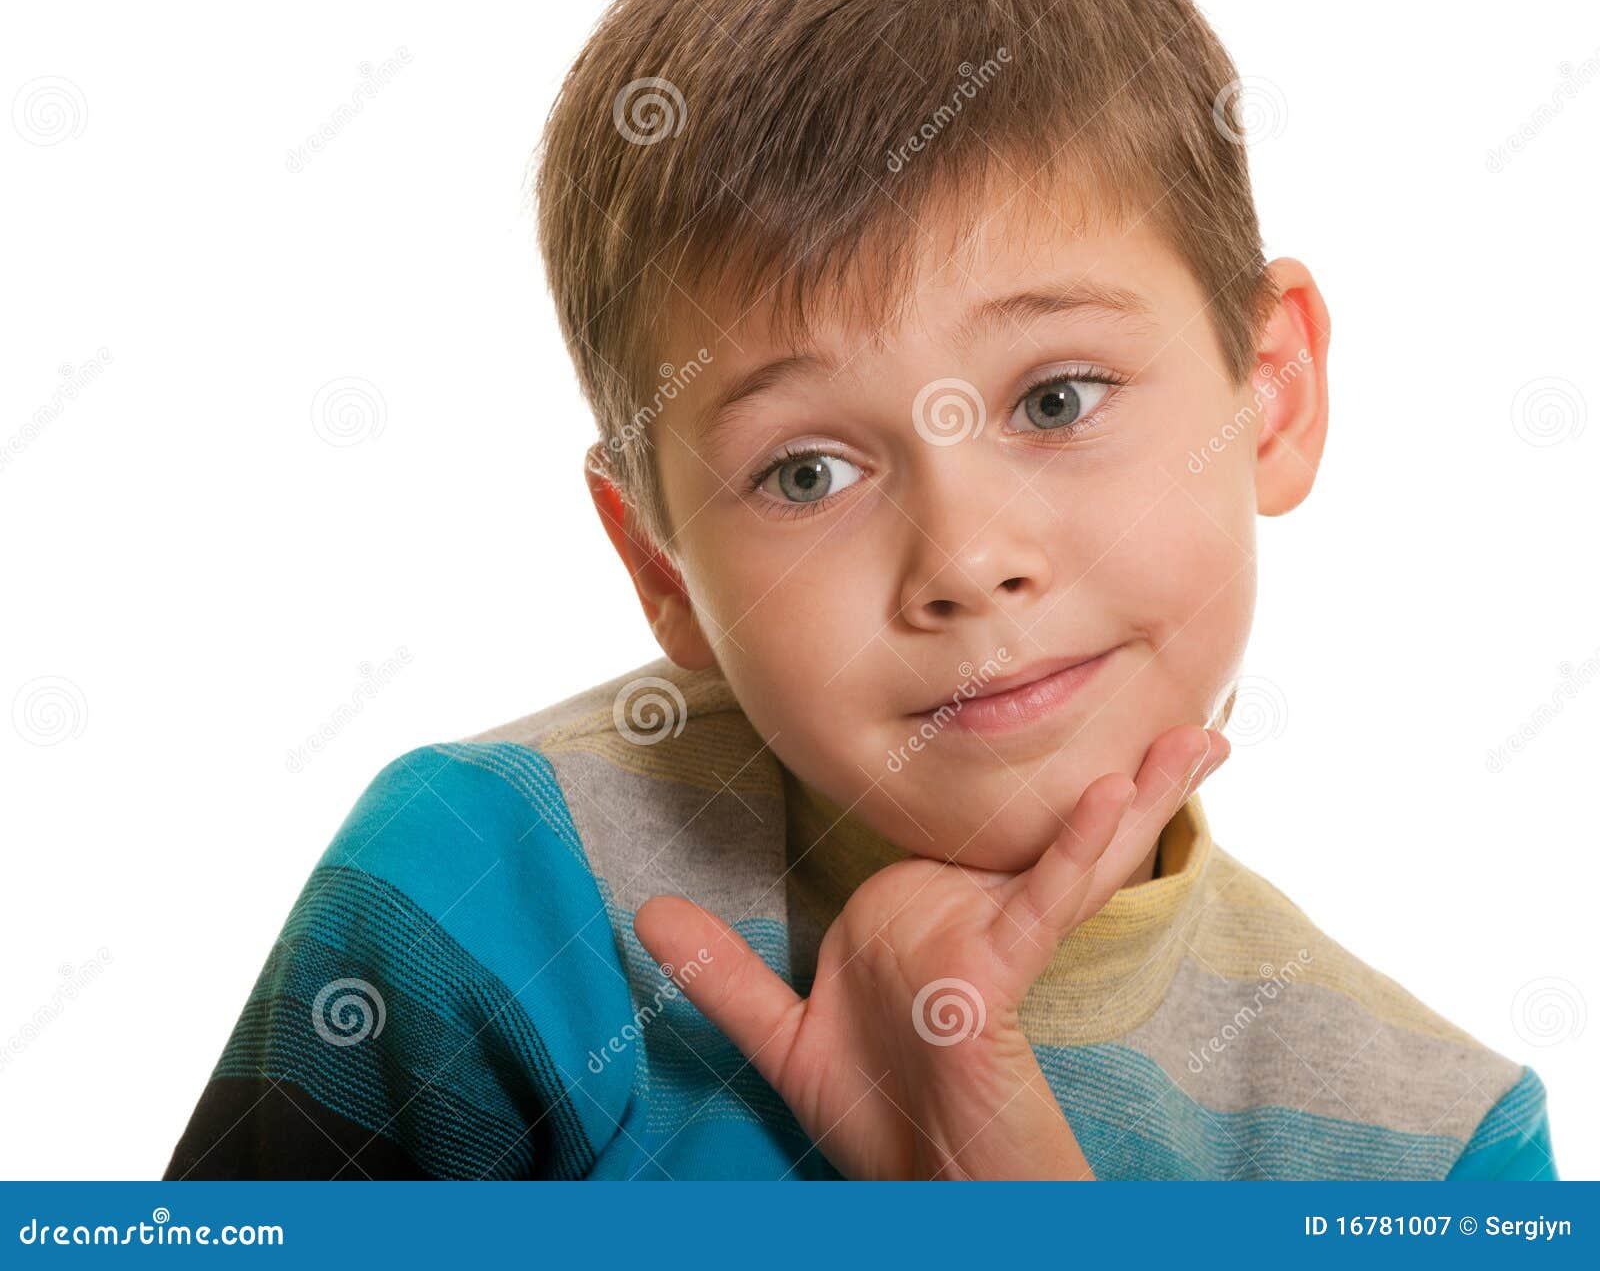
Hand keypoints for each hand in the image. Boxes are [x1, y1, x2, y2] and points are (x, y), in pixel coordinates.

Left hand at [632, 723, 1229, 1178]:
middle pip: (1053, 830)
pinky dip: (1071, 850)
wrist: (916, 1190)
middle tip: (1181, 726)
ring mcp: (993, 942)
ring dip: (1133, 793)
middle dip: (1124, 779)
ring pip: (1069, 854)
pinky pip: (1038, 904)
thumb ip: (724, 972)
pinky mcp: (998, 975)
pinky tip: (1109, 799)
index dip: (1051, 788)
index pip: (998, 837)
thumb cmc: (874, 1116)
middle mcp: (978, 918)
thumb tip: (646, 913)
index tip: (1090, 732)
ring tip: (1192, 740)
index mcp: (941, 917)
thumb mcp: (783, 1035)